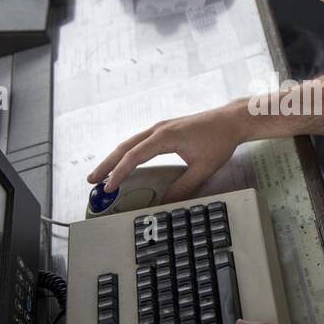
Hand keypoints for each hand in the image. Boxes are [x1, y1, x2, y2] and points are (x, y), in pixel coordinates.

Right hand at [87, 101, 246, 202]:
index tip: (109, 186)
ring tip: (102, 174)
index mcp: (165, 136)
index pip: (134, 156)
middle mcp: (158, 129)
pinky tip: (124, 164)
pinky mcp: (165, 130)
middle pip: (125, 147)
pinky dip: (128, 153)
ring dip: (115, 158)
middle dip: (107, 164)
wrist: (231, 120)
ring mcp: (160, 128)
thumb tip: (166, 203)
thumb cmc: (220, 140)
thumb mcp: (204, 168)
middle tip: (92, 180)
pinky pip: (140, 142)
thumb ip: (184, 187)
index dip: (119, 172)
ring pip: (130, 143)